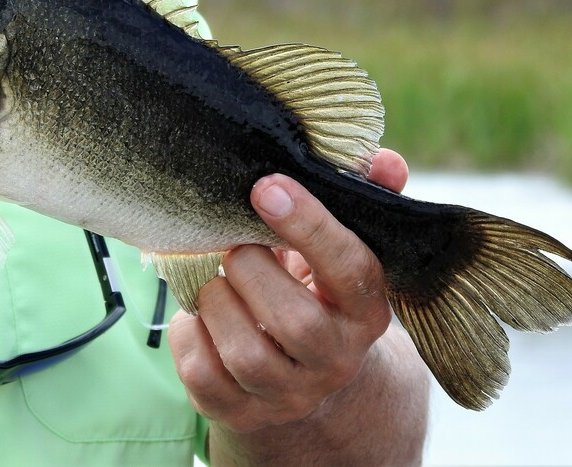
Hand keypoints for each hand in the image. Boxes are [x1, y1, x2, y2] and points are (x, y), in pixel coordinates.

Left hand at [169, 150, 428, 464]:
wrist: (302, 374)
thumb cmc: (314, 288)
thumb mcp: (339, 244)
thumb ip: (360, 196)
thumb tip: (383, 160)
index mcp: (366, 309)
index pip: (350, 269)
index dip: (308, 226)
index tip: (265, 187)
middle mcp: (336, 359)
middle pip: (295, 321)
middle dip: (250, 268)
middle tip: (233, 245)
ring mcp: (290, 393)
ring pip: (246, 353)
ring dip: (216, 300)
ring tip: (215, 277)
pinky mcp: (243, 412)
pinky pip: (203, 375)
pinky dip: (188, 334)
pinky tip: (198, 314)